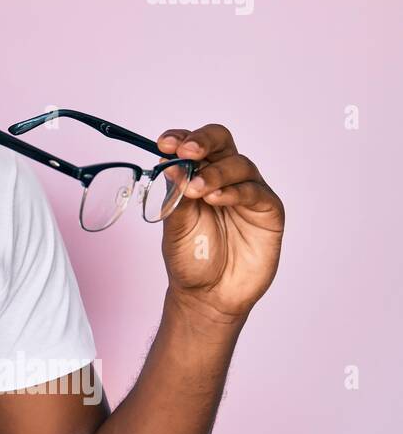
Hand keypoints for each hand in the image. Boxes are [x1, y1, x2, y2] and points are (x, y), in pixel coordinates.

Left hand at [154, 125, 284, 324]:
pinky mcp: (268, 211)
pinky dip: (234, 191)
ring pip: (239, 164)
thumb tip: (170, 164)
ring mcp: (248, 193)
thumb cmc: (190, 257)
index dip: (181, 138)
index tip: (164, 144)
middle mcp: (225, 178)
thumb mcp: (174, 224)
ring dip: (215, 173)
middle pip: (221, 142)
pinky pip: (255, 192)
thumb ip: (175, 195)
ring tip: (196, 189)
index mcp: (198, 175)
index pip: (194, 145)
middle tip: (186, 151)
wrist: (207, 295)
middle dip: (203, 141)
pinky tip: (216, 199)